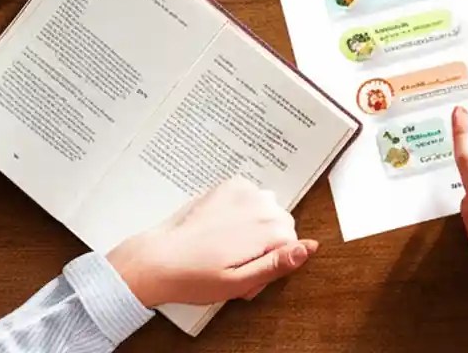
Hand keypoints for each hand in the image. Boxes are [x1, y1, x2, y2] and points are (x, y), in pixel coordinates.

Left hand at [107, 177, 317, 307]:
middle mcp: (261, 204)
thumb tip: (310, 247)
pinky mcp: (228, 185)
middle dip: (267, 243)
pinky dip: (243, 209)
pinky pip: (251, 195)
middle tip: (238, 264)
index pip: (293, 245)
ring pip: (268, 209)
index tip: (251, 274)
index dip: (273, 263)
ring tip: (228, 246)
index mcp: (268, 230)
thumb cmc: (195, 276)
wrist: (157, 258)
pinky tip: (223, 227)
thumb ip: (279, 264)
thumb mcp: (240, 282)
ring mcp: (244, 191)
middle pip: (283, 225)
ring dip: (256, 225)